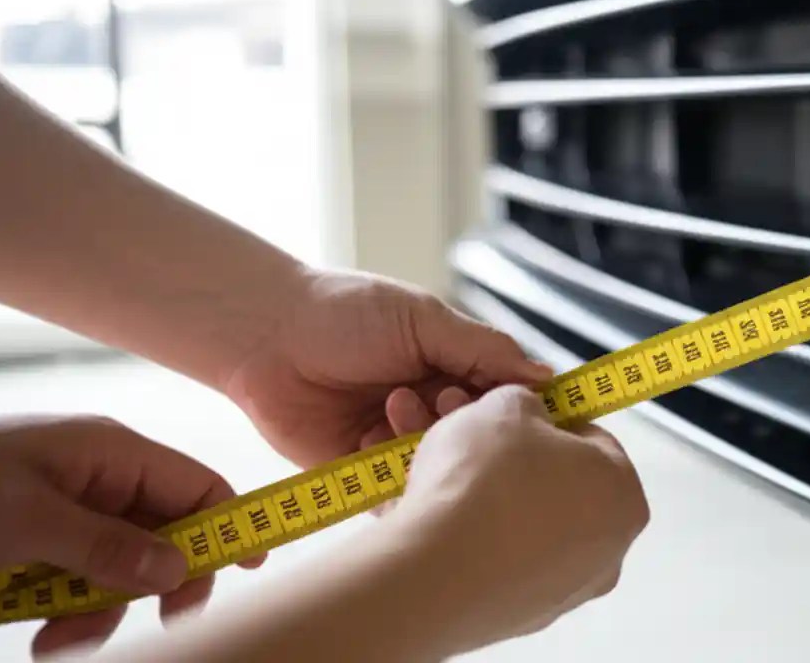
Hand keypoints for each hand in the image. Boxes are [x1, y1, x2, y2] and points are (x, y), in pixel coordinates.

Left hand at [0, 416, 258, 656]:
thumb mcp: (27, 522)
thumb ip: (108, 546)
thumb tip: (178, 569)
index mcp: (110, 454)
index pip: (197, 485)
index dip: (230, 523)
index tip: (250, 570)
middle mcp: (99, 480)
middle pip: (164, 537)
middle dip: (150, 586)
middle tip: (152, 625)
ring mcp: (68, 512)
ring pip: (121, 570)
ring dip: (97, 611)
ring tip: (52, 639)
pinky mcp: (38, 544)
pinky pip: (77, 582)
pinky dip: (62, 612)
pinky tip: (32, 629)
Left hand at [223, 270, 550, 467]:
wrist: (263, 334)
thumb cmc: (342, 312)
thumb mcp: (423, 318)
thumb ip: (482, 348)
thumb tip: (547, 375)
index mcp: (454, 369)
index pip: (505, 399)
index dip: (513, 407)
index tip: (518, 409)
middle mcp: (432, 411)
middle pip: (476, 442)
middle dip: (462, 426)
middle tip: (439, 400)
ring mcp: (398, 445)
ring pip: (439, 471)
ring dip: (423, 445)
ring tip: (392, 409)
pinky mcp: (360, 476)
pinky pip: (394, 498)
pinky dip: (393, 479)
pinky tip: (371, 441)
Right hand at [390, 385, 649, 655]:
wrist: (432, 572)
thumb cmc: (483, 481)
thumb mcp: (506, 406)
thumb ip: (526, 402)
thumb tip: (524, 416)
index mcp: (623, 494)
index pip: (593, 440)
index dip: (547, 419)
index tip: (511, 415)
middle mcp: (607, 550)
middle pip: (558, 485)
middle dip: (513, 459)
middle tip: (470, 439)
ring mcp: (564, 591)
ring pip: (523, 525)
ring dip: (486, 498)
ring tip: (438, 475)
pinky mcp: (519, 617)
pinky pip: (496, 562)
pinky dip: (471, 540)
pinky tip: (433, 521)